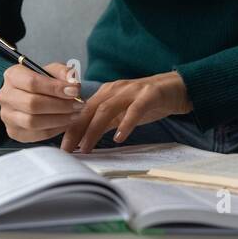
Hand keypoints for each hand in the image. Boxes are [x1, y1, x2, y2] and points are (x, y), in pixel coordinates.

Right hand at [0, 61, 83, 142]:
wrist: (28, 96)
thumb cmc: (42, 82)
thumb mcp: (52, 71)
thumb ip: (64, 72)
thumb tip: (73, 83)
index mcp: (12, 76)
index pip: (32, 82)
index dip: (55, 88)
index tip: (74, 91)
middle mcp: (5, 96)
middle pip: (32, 104)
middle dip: (60, 106)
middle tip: (78, 105)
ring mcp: (7, 116)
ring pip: (33, 122)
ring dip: (58, 119)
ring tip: (74, 114)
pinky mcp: (14, 132)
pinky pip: (36, 135)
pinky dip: (54, 130)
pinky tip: (65, 123)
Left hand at [61, 71, 191, 153]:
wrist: (176, 88)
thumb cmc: (146, 103)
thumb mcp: (122, 113)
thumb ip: (104, 123)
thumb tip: (83, 141)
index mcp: (105, 93)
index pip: (82, 111)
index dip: (70, 128)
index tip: (61, 147)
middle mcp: (114, 89)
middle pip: (89, 110)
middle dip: (76, 130)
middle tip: (67, 150)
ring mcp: (131, 91)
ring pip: (106, 109)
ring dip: (94, 129)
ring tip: (86, 147)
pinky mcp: (149, 95)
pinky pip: (134, 110)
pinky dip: (125, 123)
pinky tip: (118, 138)